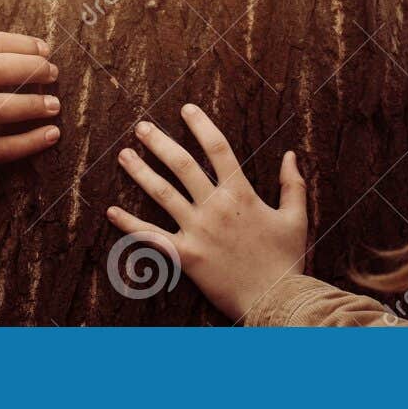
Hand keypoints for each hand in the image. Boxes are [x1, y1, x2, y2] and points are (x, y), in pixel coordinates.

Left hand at [106, 104, 306, 320]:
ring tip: (123, 155)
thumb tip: (291, 155)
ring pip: (162, 194)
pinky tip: (111, 211)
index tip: (186, 109)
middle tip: (140, 127)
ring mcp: (198, 231)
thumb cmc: (287, 260)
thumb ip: (292, 184)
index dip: (201, 125)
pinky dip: (129, 225)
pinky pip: (152, 237)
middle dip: (159, 142)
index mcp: (242, 194)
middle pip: (182, 165)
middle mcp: (215, 207)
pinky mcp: (186, 256)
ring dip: (140, 172)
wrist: (277, 300)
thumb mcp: (296, 218)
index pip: (218, 148)